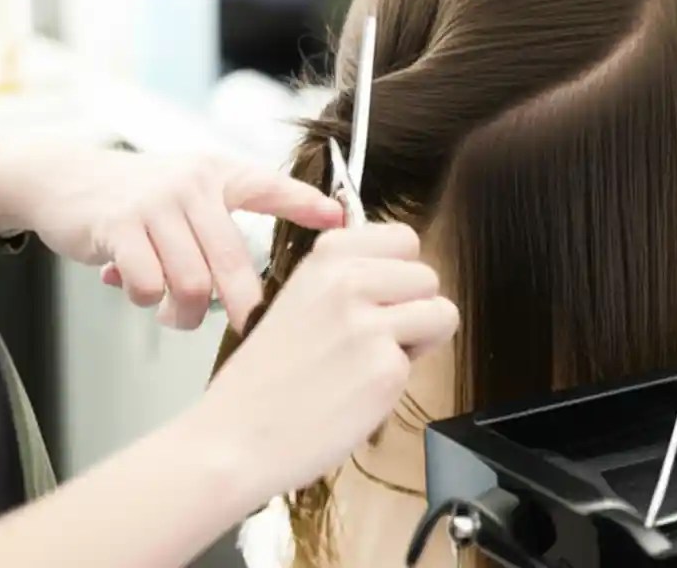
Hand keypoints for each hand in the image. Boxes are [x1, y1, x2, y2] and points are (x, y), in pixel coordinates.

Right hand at [0, 137, 343, 329]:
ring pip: (191, 282)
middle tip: (250, 328)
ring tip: (178, 313)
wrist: (65, 179)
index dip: (308, 204)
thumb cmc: (141, 196)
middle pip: (233, 260)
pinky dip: (148, 300)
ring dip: (185, 311)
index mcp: (219, 175)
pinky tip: (140, 291)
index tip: (344, 222)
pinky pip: (149, 285)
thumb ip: (233, 215)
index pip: (271, 187)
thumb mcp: (195, 188)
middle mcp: (192, 185)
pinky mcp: (117, 226)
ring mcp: (154, 204)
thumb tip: (286, 250)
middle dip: (246, 304)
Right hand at [186, 223, 458, 500]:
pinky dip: (398, 380)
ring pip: (443, 314)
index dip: (400, 273)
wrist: (234, 437)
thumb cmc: (266, 378)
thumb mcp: (300, 299)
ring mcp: (370, 322)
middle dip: (413, 309)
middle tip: (371, 340)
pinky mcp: (386, 367)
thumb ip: (350, 280)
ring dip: (420, 340)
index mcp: (328, 256)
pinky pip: (423, 363)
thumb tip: (402, 277)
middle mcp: (350, 280)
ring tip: (371, 362)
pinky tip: (359, 391)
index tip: (378, 297)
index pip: (405, 239)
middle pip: (428, 277)